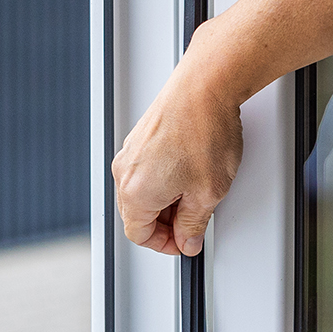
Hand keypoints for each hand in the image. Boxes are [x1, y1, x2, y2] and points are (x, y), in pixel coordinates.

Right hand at [111, 59, 243, 256]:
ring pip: (143, 190)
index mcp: (135, 192)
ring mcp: (131, 151)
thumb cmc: (204, 131)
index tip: (185, 242)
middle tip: (194, 221)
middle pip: (138, 213)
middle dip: (166, 223)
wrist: (205, 86)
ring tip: (198, 192)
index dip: (165, 245)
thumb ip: (194, 224)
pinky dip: (166, 178)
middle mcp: (125, 171)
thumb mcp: (208, 192)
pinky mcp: (142, 136)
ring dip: (167, 200)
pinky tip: (191, 171)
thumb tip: (188, 239)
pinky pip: (147, 169)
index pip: (139, 235)